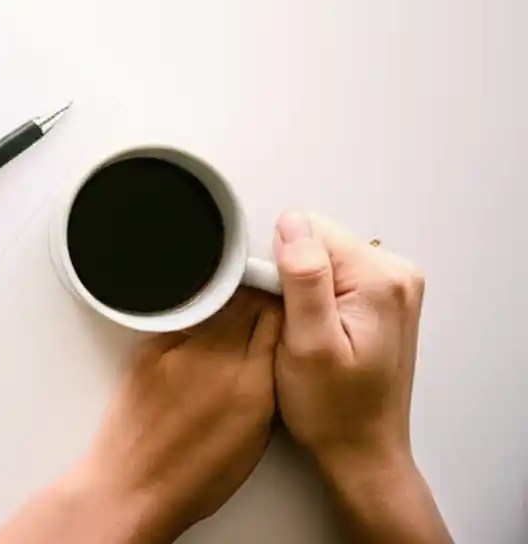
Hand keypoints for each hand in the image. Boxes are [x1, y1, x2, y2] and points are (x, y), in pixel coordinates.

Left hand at [0, 291, 280, 543]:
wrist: (134, 486)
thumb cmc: (192, 478)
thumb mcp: (254, 436)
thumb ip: (268, 387)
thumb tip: (269, 356)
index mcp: (252, 386)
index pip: (277, 321)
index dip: (283, 310)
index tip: (284, 309)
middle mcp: (217, 361)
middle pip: (248, 303)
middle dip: (258, 300)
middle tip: (259, 303)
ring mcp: (179, 351)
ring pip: (215, 306)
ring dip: (227, 304)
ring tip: (228, 318)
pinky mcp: (149, 349)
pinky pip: (182, 321)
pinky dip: (194, 323)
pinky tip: (194, 341)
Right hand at [272, 210, 449, 541]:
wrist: (362, 450)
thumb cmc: (336, 411)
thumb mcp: (309, 345)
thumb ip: (303, 279)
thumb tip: (292, 223)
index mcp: (381, 278)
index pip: (308, 230)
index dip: (279, 268)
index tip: (284, 312)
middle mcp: (396, 274)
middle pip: (316, 242)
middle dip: (291, 281)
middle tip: (295, 330)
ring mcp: (392, 286)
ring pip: (320, 259)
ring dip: (301, 293)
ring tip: (306, 336)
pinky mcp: (381, 299)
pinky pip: (331, 278)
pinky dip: (314, 302)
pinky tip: (316, 334)